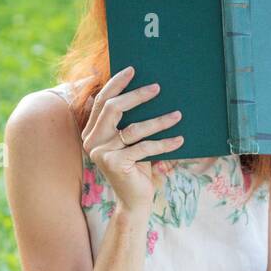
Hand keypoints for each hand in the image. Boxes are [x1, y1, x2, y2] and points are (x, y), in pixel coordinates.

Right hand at [82, 67, 183, 213]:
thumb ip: (124, 119)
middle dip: (137, 96)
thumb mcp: (128, 141)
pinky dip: (164, 144)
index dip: (116, 84)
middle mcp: (92, 142)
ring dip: (159, 121)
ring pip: (133, 129)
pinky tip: (179, 140)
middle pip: (112, 109)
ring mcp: (102, 154)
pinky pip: (144, 147)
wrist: (134, 201)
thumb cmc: (135, 167)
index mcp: (91, 133)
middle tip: (157, 87)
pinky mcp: (115, 164)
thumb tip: (138, 88)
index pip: (101, 102)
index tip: (132, 70)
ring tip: (178, 115)